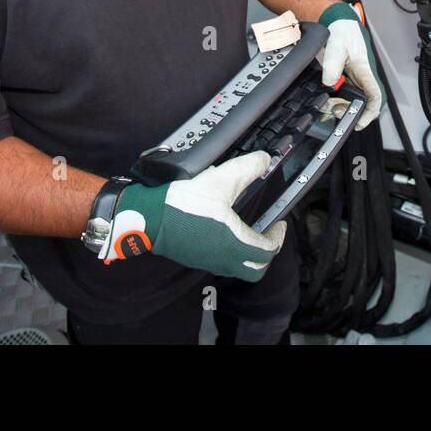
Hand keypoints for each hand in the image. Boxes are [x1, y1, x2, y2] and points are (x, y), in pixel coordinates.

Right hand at [97, 151, 285, 280]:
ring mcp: (209, 262)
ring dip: (248, 255)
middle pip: (256, 270)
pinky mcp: (196, 259)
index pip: (268, 250)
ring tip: (248, 232)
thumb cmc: (184, 204)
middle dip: (266, 253)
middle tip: (267, 234)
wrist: (151, 216)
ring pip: (238, 268)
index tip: (279, 223)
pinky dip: (231, 253)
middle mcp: (225, 258)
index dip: (278, 237)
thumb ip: (247, 168)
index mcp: (236, 244)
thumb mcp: (221, 179)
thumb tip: (264, 160)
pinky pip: (222, 263)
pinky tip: (225, 233)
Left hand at [316, 2, 384, 129]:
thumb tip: (329, 82)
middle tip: (336, 113)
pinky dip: (337, 98)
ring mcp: (356, 78)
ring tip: (329, 106)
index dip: (369, 113)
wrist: (340, 23)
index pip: (375, 97)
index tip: (359, 123)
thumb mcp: (337, 47)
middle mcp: (363, 77)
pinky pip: (345, 93)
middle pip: (363, 103)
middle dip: (350, 112)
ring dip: (342, 105)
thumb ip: (333, 65)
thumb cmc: (345, 32)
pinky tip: (327, 97)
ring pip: (354, 99)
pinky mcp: (348, 77)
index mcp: (366, 72)